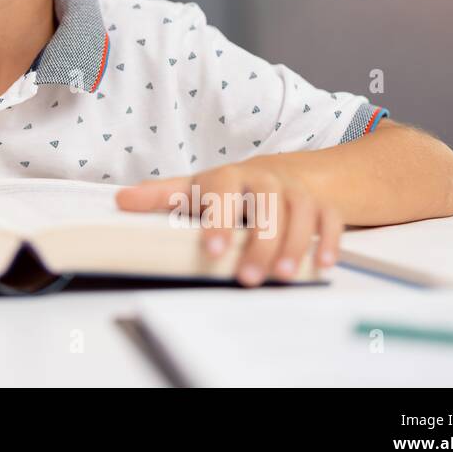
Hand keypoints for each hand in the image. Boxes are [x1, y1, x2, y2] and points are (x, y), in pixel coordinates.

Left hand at [115, 158, 342, 286]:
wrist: (277, 173)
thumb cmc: (228, 189)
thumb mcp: (193, 189)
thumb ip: (161, 197)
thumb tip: (122, 201)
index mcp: (229, 176)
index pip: (223, 190)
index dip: (218, 218)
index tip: (212, 250)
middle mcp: (265, 180)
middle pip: (267, 203)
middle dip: (259, 242)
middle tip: (247, 277)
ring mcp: (295, 191)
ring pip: (301, 211)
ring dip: (294, 244)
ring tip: (282, 276)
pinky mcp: (322, 206)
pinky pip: (330, 219)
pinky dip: (328, 241)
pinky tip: (320, 265)